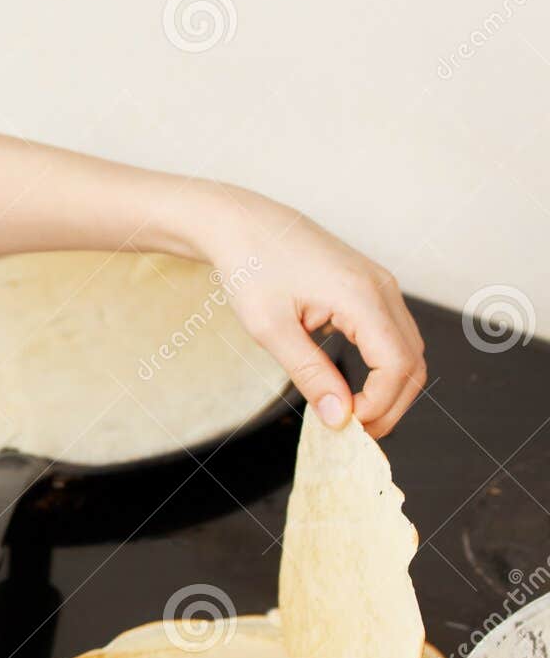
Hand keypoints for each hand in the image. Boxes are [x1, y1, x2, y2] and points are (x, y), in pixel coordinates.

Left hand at [200, 188, 425, 437]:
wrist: (243, 225)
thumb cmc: (251, 270)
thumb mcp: (271, 330)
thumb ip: (310, 374)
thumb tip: (340, 417)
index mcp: (362, 296)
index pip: (397, 365)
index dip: (380, 404)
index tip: (345, 425)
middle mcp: (382, 288)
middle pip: (413, 362)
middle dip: (390, 404)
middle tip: (352, 432)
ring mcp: (381, 285)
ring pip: (407, 349)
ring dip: (388, 388)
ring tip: (350, 414)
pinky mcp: (370, 288)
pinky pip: (391, 335)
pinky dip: (381, 366)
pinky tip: (348, 386)